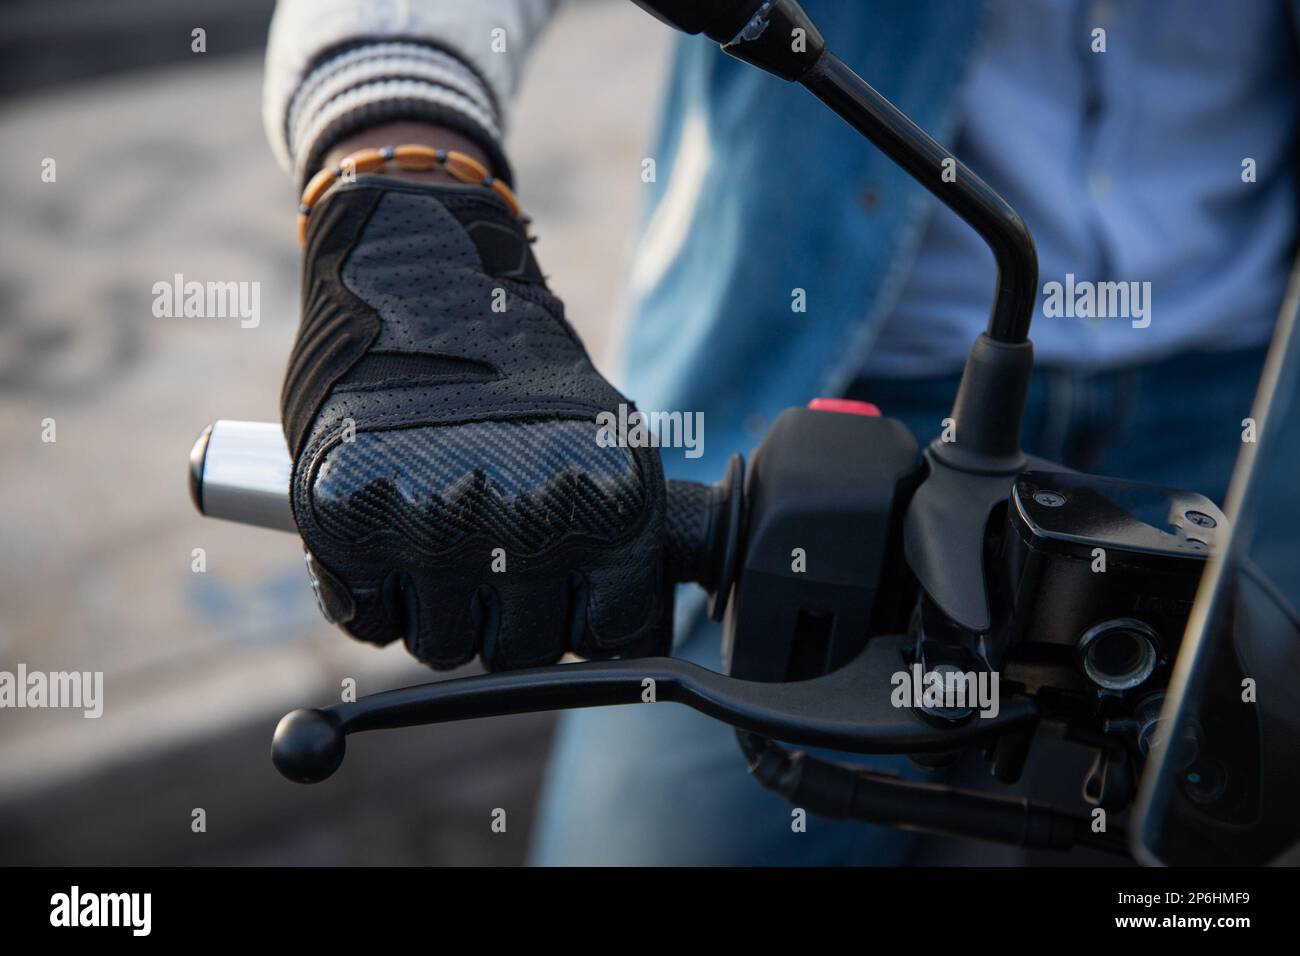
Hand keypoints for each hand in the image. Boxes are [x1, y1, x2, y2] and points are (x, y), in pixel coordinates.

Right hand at [282, 173, 672, 669]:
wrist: (416, 270)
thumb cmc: (511, 356)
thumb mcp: (598, 432)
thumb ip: (609, 527)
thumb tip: (622, 624)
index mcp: (605, 502)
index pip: (611, 633)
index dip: (588, 622)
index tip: (571, 601)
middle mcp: (522, 523)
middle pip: (524, 649)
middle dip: (513, 620)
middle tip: (497, 563)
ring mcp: (428, 527)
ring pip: (443, 645)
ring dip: (444, 616)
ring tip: (443, 547)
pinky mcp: (344, 522)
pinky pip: (366, 620)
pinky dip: (376, 600)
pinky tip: (390, 547)